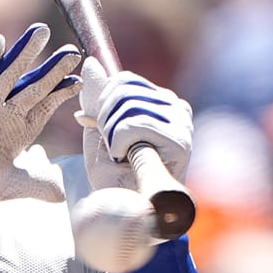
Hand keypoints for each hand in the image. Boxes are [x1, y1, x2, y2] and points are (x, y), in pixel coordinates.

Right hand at [0, 23, 81, 207]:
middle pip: (32, 86)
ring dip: (23, 55)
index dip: (61, 92)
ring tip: (41, 33)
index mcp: (17, 129)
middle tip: (72, 51)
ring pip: (6, 75)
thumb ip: (34, 185)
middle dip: (51, 69)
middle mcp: (1, 112)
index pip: (44, 105)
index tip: (79, 80)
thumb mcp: (7, 186)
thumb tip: (61, 195)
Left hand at [75, 56, 191, 186]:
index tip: (100, 127)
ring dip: (110, 134)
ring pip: (127, 107)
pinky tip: (125, 160)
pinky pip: (134, 125)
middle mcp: (176, 108)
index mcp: (160, 102)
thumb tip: (90, 63)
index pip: (125, 80)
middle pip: (124, 89)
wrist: (124, 210)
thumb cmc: (113, 175)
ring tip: (119, 155)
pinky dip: (118, 143)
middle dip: (104, 118)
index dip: (103, 102)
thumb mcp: (98, 129)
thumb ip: (95, 97)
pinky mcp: (180, 140)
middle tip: (109, 145)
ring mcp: (182, 123)